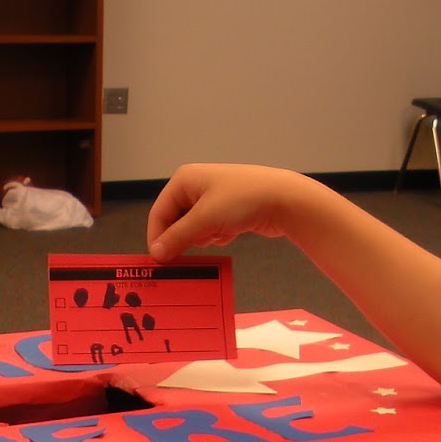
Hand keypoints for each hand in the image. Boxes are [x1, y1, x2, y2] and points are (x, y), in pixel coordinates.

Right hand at [146, 164, 314, 261]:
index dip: (158, 238)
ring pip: (195, 229)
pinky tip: (232, 231)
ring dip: (205, 237)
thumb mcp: (205, 220)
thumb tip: (156, 253)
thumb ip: (177, 238)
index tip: (160, 262)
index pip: (159, 213)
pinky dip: (218, 236)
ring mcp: (212, 199)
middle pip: (176, 222)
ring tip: (221, 231)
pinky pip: (211, 230)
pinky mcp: (227, 211)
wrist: (284, 200)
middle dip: (188, 237)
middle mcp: (195, 186)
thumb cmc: (243, 200)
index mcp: (184, 180)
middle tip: (200, 243)